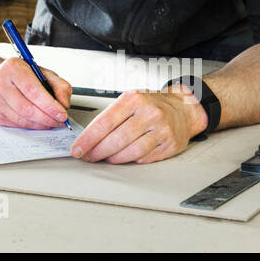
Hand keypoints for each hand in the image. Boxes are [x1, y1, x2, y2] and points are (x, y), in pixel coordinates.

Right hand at [0, 57, 73, 128]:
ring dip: (41, 124)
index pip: (33, 90)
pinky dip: (31, 126)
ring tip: (51, 121)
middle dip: (47, 118)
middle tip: (60, 121)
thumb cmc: (24, 75)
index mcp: (12, 67)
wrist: (2, 78)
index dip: (50, 105)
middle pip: (26, 108)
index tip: (62, 113)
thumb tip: (64, 104)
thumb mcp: (45, 73)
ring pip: (22, 120)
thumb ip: (60, 86)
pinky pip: (16, 125)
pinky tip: (38, 121)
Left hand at [71, 85, 206, 163]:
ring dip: (113, 158)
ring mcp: (162, 129)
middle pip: (116, 139)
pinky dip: (132, 160)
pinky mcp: (170, 145)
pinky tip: (125, 158)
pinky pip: (145, 158)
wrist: (182, 108)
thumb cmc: (151, 105)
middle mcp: (149, 113)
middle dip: (97, 151)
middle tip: (88, 157)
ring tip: (106, 158)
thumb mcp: (129, 100)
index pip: (104, 122)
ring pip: (131, 152)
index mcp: (134, 99)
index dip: (88, 139)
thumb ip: (110, 116)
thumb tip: (88, 138)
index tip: (77, 149)